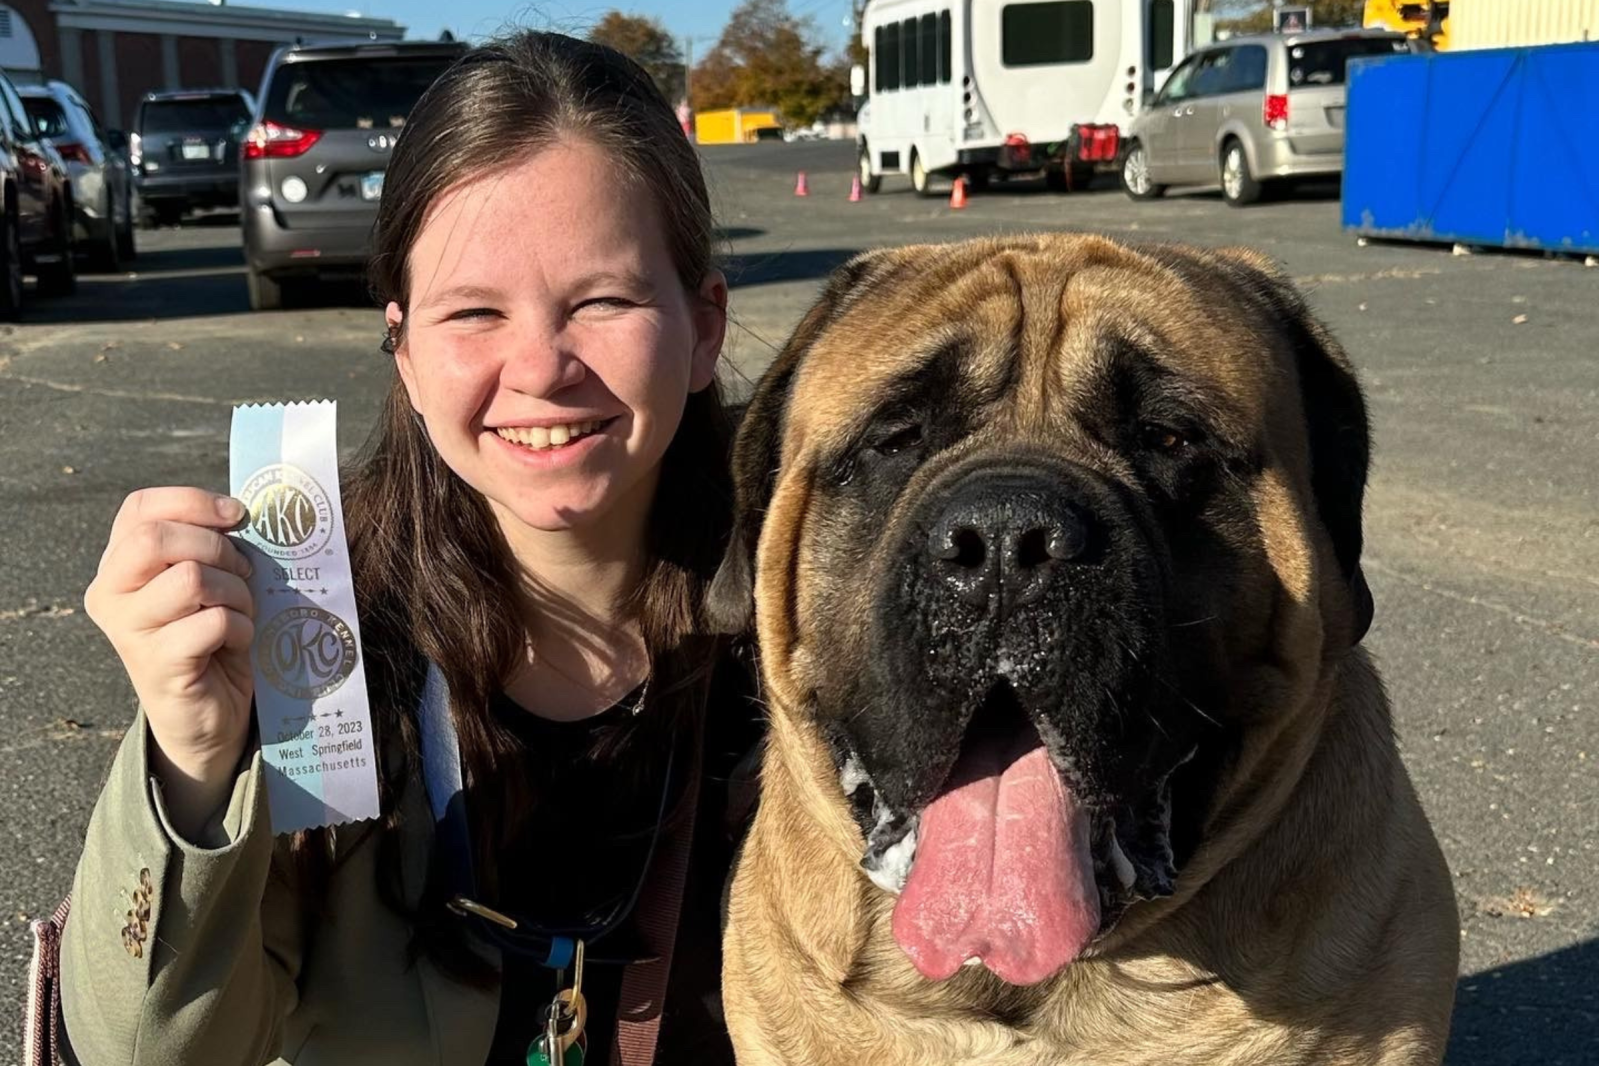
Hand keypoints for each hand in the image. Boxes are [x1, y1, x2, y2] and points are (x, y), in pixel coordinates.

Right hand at [85, 488, 255, 834]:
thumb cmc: (212, 636)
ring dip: (236, 591)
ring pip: (192, 578)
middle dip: (218, 547)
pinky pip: (214, 622)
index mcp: (117, 565)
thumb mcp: (207, 581)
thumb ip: (209, 545)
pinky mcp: (158, 664)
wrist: (206, 714)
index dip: (193, 502)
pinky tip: (237, 641)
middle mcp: (110, 594)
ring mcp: (129, 631)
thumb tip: (240, 510)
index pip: (139, 508)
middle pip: (158, 538)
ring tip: (242, 611)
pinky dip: (241, 627)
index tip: (237, 515)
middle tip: (243, 572)